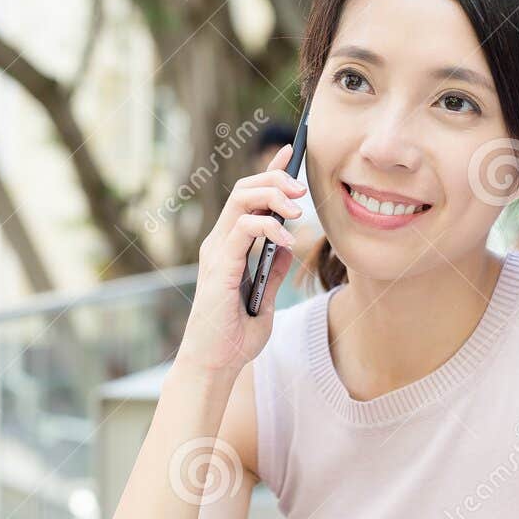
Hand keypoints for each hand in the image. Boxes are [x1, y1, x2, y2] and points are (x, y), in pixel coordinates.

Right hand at [175, 141, 306, 377]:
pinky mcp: (220, 266)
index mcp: (229, 248)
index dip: (269, 172)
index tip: (290, 152)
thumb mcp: (265, 299)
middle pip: (245, 190)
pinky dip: (268, 226)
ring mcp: (217, 252)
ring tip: (298, 209)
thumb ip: (272, 270)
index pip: (248, 198)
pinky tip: (286, 239)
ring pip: (242, 200)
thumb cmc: (235, 338)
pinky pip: (244, 228)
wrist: (216, 365)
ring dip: (273, 196)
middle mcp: (219, 243)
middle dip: (276, 180)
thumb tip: (286, 244)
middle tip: (302, 190)